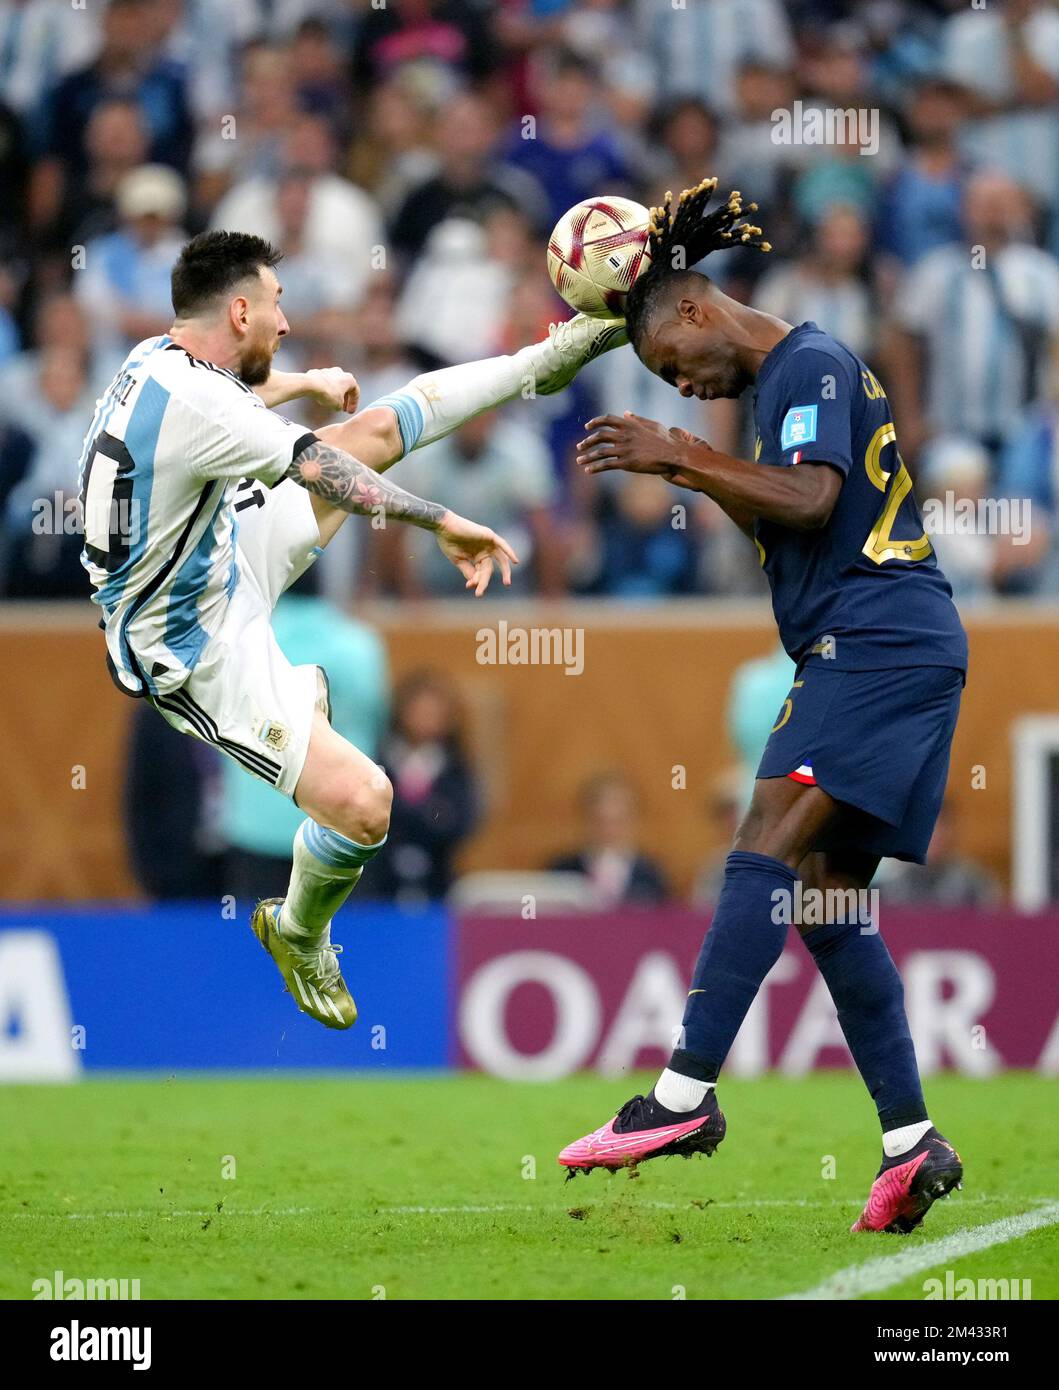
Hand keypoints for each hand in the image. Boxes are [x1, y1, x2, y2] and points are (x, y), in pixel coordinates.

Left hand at [304, 368, 359, 413]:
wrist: (312, 385)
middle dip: (344, 398)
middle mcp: (341, 372)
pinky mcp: (318, 373)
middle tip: (342, 408)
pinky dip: (325, 390)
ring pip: (334, 384)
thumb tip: (338, 406)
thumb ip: (341, 406)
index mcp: (349, 379)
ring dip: (334, 394)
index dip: (354, 404)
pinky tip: (321, 397)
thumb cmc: (328, 393)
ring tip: (331, 403)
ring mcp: (329, 371)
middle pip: (345, 387)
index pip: (355, 393)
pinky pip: (324, 383)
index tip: (349, 412)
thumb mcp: (338, 405)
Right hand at [435, 511, 518, 596]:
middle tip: (483, 594)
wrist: (444, 527)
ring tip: (507, 583)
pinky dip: (509, 552)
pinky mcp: (489, 536)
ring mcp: (487, 543)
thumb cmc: (449, 542)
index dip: (477, 580)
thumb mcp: (459, 560)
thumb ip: (468, 571)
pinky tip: (515, 561)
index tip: (469, 586)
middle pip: (489, 568)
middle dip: (486, 580)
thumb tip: (475, 584)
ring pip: (500, 559)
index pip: (481, 572)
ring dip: (505, 570)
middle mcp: (484, 550)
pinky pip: (502, 545)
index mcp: (477, 556)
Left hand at [576, 411, 694, 476]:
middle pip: (599, 436)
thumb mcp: (651, 424)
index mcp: (629, 425)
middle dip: (587, 442)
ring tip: (579, 461)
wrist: (673, 454)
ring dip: (587, 456)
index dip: (595, 422)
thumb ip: (636, 419)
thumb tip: (625, 413)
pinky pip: (606, 465)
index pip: (607, 419)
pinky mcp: (626, 463)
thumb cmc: (665, 440)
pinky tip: (588, 471)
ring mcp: (624, 449)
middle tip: (580, 446)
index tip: (587, 427)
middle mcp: (624, 435)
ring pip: (600, 452)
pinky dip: (595, 468)